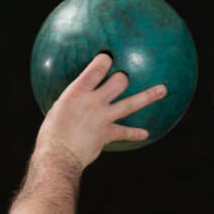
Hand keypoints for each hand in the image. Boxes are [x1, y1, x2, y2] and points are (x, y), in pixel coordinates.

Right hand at [34, 53, 166, 169]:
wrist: (58, 156)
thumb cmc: (51, 135)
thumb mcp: (56, 111)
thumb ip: (70, 103)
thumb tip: (73, 103)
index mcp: (77, 92)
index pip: (96, 68)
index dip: (104, 60)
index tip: (108, 58)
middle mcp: (94, 101)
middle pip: (118, 82)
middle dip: (123, 78)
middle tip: (125, 78)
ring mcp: (103, 117)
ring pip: (130, 104)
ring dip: (148, 96)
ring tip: (162, 90)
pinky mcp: (107, 134)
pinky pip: (125, 132)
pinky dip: (135, 133)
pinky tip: (145, 133)